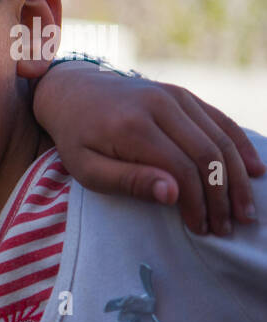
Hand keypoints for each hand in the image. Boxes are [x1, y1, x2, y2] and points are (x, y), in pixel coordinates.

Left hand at [33, 61, 263, 234]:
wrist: (72, 92)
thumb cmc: (77, 138)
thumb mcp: (86, 168)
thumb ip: (128, 181)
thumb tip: (173, 195)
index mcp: (133, 127)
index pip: (181, 169)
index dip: (197, 203)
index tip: (200, 228)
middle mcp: (159, 106)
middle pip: (207, 155)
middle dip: (222, 196)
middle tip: (227, 226)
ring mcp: (174, 96)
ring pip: (220, 138)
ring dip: (237, 177)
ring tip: (244, 210)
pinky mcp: (183, 94)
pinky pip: (220, 120)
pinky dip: (239, 146)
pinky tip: (255, 171)